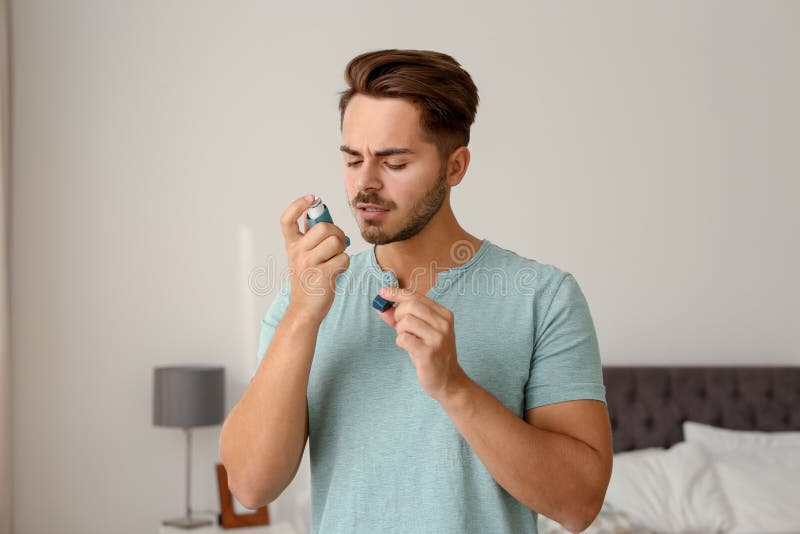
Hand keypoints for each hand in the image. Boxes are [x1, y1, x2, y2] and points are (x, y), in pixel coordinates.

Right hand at [280, 194, 349, 322]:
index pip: (287, 219)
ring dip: (342, 248)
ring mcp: (309, 264)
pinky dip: (345, 263)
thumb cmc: (308, 280)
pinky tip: (337, 271)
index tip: (311, 198)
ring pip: (336, 242)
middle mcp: (297, 253)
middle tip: (338, 243)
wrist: (305, 309)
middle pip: (324, 227)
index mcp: (291, 245)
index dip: (298, 205)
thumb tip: (315, 214)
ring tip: (336, 258)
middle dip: (337, 233)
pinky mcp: (323, 275)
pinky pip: (344, 258)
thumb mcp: (302, 256)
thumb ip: (308, 237)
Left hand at [374, 286, 466, 401]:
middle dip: (398, 314)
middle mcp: (443, 324)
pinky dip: (401, 343)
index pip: (416, 296)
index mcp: (444, 314)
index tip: (383, 292)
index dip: (397, 293)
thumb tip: (382, 306)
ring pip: (406, 322)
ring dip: (400, 331)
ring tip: (409, 340)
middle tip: (400, 326)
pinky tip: (409, 349)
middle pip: (410, 305)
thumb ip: (402, 317)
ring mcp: (438, 338)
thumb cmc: (432, 353)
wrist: (448, 380)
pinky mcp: (429, 352)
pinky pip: (403, 339)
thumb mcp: (421, 331)